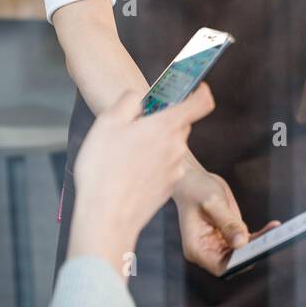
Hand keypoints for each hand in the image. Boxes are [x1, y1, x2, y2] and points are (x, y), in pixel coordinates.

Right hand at [67, 85, 214, 274]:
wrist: (107, 218)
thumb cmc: (104, 171)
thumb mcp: (107, 122)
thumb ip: (128, 101)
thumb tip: (138, 97)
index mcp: (166, 127)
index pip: (201, 103)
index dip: (201, 91)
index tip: (196, 88)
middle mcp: (177, 148)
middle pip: (179, 125)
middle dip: (161, 122)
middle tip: (135, 127)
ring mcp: (174, 170)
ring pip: (169, 148)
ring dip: (153, 146)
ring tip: (124, 155)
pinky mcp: (167, 189)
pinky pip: (163, 168)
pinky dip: (150, 166)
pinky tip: (128, 173)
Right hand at [173, 168, 280, 275]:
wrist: (193, 180)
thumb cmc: (196, 190)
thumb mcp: (212, 204)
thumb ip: (227, 224)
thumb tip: (241, 243)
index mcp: (197, 248)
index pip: (220, 267)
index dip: (239, 263)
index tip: (255, 251)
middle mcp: (208, 250)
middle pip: (234, 261)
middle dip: (253, 252)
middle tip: (272, 239)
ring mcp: (219, 244)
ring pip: (244, 252)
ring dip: (260, 243)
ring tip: (276, 231)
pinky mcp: (229, 236)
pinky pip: (247, 241)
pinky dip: (260, 236)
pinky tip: (272, 227)